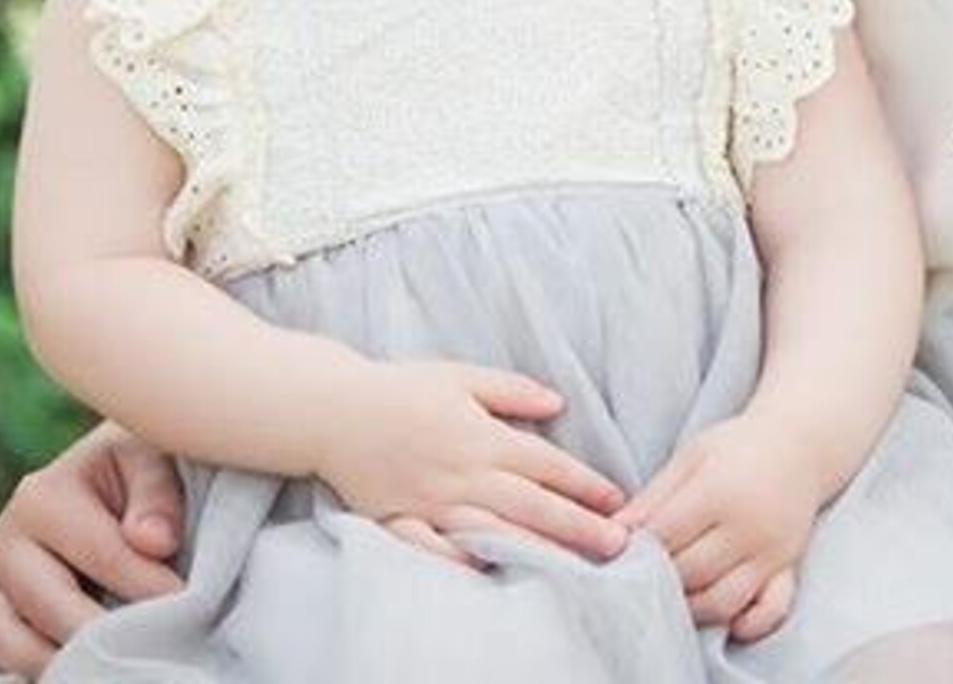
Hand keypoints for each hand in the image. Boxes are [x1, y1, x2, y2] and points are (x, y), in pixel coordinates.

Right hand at [0, 422, 183, 678]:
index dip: (149, 583)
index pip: (102, 555)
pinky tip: (86, 668)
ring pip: (18, 649)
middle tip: (151, 644)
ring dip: (71, 662)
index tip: (185, 600)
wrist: (103, 488)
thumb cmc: (133, 473)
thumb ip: (157, 493)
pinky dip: (41, 673)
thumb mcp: (152, 458)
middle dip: (108, 633)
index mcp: (39, 497)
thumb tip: (153, 542)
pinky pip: (7, 667)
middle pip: (54, 610)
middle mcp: (2, 545)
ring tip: (119, 660)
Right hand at [315, 357, 627, 560]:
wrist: (335, 410)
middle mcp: (462, 475)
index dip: (584, 484)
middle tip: (618, 546)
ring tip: (574, 570)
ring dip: (536, 552)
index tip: (617, 500)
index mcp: (481, 437)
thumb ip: (511, 391)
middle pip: (530, 506)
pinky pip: (435, 552)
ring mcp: (432, 504)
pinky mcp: (401, 524)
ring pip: (494, 533)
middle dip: (577, 527)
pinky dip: (461, 565)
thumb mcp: (461, 375)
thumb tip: (558, 404)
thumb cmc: (402, 388)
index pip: (545, 465)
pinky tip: (489, 577)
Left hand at [620, 414, 820, 640]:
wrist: (799, 444)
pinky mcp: (789, 568)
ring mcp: (771, 552)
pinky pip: (770, 611)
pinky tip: (725, 620)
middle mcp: (748, 526)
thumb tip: (614, 531)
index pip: (665, 536)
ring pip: (722, 600)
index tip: (621, 548)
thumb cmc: (736, 446)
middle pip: (690, 572)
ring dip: (690, 606)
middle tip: (642, 573)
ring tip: (672, 593)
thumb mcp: (691, 457)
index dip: (637, 546)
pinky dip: (746, 624)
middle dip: (659, 577)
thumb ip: (654, 496)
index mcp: (719, 490)